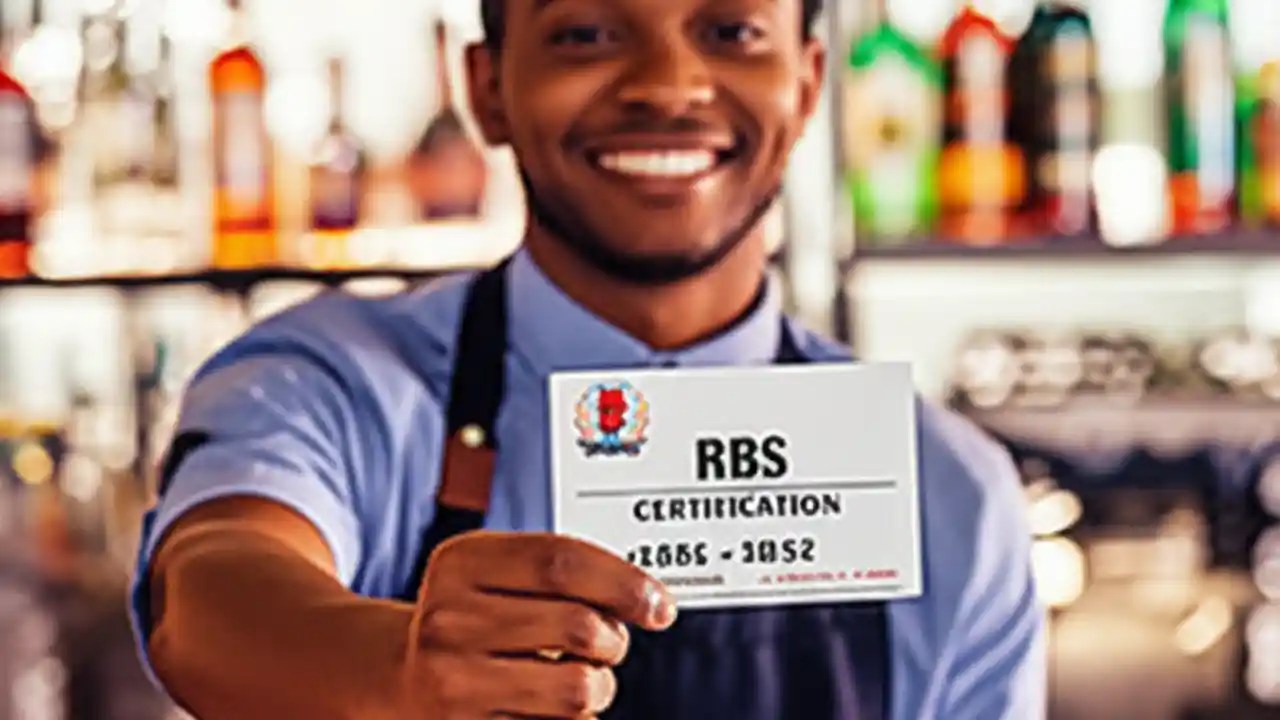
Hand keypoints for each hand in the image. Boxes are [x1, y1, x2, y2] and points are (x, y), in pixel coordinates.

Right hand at [405, 532, 677, 718]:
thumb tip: (648, 599)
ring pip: (578, 687)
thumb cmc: (473, 617)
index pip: (561, 562)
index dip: (624, 582)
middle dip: (613, 638)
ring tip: (579, 677)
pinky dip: (573, 718)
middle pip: (579, 624)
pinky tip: (549, 704)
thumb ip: (561, 572)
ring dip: (599, 685)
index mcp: (460, 564)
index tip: (659, 606)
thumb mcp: (497, 573)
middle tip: (606, 643)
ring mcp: (452, 682)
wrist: (398, 677)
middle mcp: (448, 620)